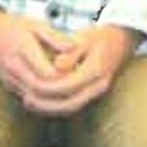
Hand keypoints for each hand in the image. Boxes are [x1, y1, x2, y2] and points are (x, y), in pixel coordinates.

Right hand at [0, 5, 72, 104]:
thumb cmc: (14, 26)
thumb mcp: (36, 25)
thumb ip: (56, 37)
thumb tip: (77, 47)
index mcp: (23, 49)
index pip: (47, 73)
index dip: (65, 77)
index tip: (78, 71)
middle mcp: (14, 68)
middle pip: (42, 90)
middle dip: (62, 92)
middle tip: (78, 86)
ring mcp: (10, 80)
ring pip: (35, 100)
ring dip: (54, 101)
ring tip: (71, 94)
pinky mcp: (9, 87)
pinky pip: (28, 100)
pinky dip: (44, 102)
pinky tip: (58, 98)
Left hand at [23, 24, 142, 116]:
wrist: (121, 42)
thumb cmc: (100, 37)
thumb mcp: (85, 39)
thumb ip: (70, 53)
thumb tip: (56, 66)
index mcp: (96, 70)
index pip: (69, 85)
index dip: (49, 88)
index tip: (31, 85)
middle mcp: (98, 85)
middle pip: (70, 103)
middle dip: (46, 104)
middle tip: (26, 99)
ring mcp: (97, 92)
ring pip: (72, 108)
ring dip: (50, 108)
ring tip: (29, 102)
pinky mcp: (93, 94)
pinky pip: (74, 105)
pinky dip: (57, 106)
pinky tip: (42, 101)